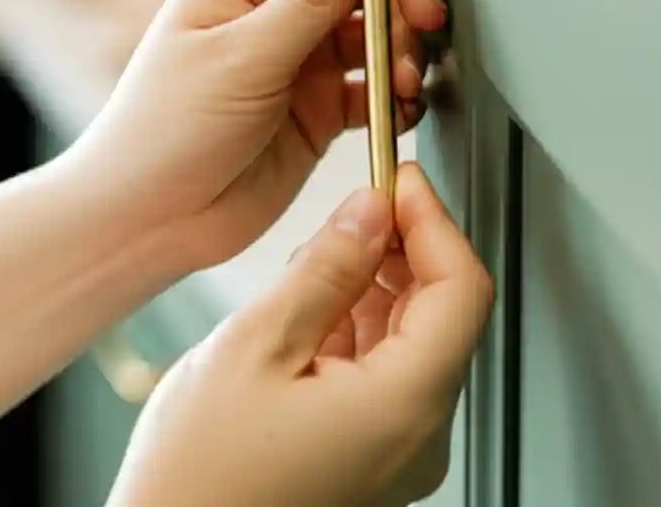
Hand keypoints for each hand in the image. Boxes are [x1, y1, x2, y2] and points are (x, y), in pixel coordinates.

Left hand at [62, 0, 447, 271]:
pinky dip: (397, 96)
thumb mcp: (239, 58)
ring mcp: (300, 61)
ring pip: (375, 32)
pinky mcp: (319, 111)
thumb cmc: (166, 130)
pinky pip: (374, 89)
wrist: (148, 222)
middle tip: (426, 21)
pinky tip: (400, 109)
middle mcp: (275, 10)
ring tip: (405, 79)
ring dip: (403, 48)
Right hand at [107, 164, 493, 506]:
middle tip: (356, 209)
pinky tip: (314, 311)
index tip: (399, 183)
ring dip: (378, 288)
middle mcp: (418, 439)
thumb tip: (368, 213)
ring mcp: (398, 456)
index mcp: (405, 408)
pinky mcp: (372, 461)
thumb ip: (326, 270)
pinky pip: (388, 378)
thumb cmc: (197, 480)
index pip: (463, 288)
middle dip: (404, 251)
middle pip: (444, 314)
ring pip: (415, 343)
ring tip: (320, 263)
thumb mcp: (255, 346)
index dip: (433, 222)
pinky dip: (360, 332)